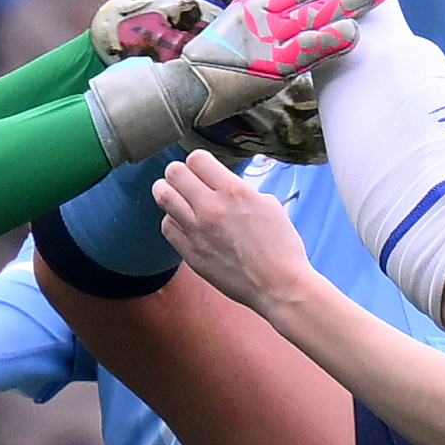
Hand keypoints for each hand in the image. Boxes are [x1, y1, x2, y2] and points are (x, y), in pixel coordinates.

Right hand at [82, 0, 384, 159]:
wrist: (188, 87)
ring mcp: (266, 39)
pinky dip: (327, 41)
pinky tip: (352, 32)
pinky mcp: (270, 69)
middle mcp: (262, 12)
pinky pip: (303, 52)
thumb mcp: (241, 7)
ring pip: (314, 14)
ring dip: (348, 1)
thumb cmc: (219, 50)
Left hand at [153, 149, 313, 312]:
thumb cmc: (281, 247)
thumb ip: (241, 190)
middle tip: (185, 181)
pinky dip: (173, 220)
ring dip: (168, 192)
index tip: (202, 169)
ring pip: (163, 196)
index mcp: (234, 191)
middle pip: (175, 173)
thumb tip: (224, 187)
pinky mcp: (190, 253)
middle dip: (179, 173)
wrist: (278, 285)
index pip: (197, 158)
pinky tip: (184, 224)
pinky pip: (167, 226)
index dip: (198, 161)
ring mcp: (197, 231)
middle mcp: (211, 207)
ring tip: (177, 197)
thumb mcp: (269, 205)